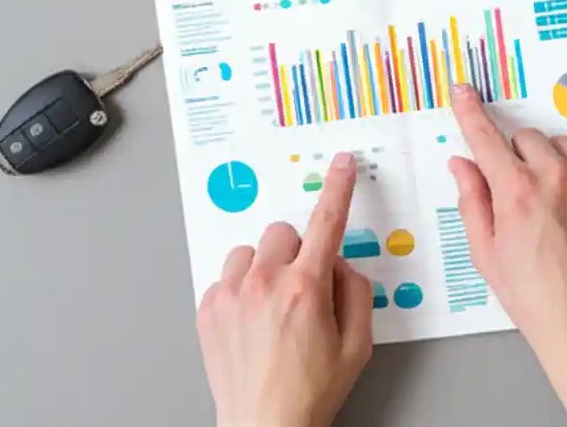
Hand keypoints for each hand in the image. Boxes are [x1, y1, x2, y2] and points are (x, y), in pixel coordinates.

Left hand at [197, 152, 373, 426]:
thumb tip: (341, 265)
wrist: (265, 425)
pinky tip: (253, 320)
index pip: (327, 223)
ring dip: (266, 268)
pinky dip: (243, 289)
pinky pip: (228, 276)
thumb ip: (356, 292)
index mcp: (305, 289)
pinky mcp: (209, 308)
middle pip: (284, 233)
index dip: (339, 189)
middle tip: (303, 287)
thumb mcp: (357, 344)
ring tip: (273, 307)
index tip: (342, 166)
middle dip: (298, 252)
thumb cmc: (310, 392)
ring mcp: (231, 294)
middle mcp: (264, 284)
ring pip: (252, 251)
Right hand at [448, 84, 566, 425]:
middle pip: (527, 138)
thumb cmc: (535, 297)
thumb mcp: (486, 253)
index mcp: (517, 192)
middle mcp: (558, 179)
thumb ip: (472, 200)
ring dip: (552, 163)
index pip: (486, 137)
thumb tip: (463, 165)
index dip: (470, 112)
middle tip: (518, 191)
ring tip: (552, 203)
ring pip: (565, 147)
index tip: (464, 93)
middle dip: (517, 156)